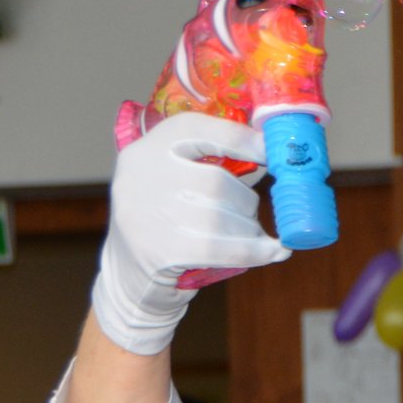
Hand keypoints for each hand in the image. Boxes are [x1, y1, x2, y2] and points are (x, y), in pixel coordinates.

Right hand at [93, 113, 291, 355]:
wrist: (129, 275)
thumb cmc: (168, 224)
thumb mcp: (177, 184)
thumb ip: (213, 165)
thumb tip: (273, 156)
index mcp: (145, 150)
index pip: (194, 128)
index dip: (238, 137)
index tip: (269, 149)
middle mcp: (139, 176)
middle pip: (216, 181)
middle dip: (246, 202)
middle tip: (252, 216)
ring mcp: (145, 215)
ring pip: (222, 217)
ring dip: (250, 230)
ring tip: (252, 237)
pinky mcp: (158, 252)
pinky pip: (222, 249)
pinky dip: (255, 251)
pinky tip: (271, 252)